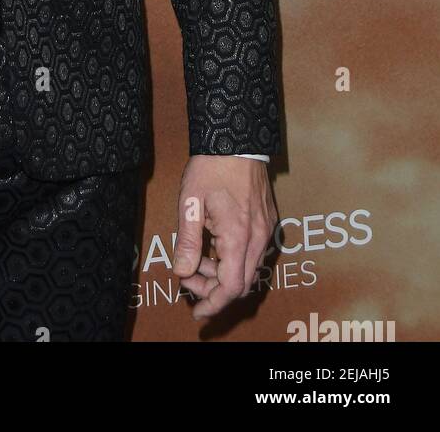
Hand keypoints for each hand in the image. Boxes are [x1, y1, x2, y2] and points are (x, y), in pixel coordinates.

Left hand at [171, 155, 276, 319]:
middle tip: (189, 279)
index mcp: (239, 236)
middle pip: (242, 283)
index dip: (213, 303)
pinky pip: (253, 254)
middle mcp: (259, 238)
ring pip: (248, 270)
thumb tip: (181, 271)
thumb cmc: (211, 167)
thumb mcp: (190, 202)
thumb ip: (187, 240)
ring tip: (197, 259)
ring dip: (224, 274)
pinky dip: (234, 260)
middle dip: (215, 289)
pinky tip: (213, 246)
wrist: (236, 139)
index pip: (231, 286)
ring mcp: (266, 231)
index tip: (197, 311)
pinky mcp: (267, 222)